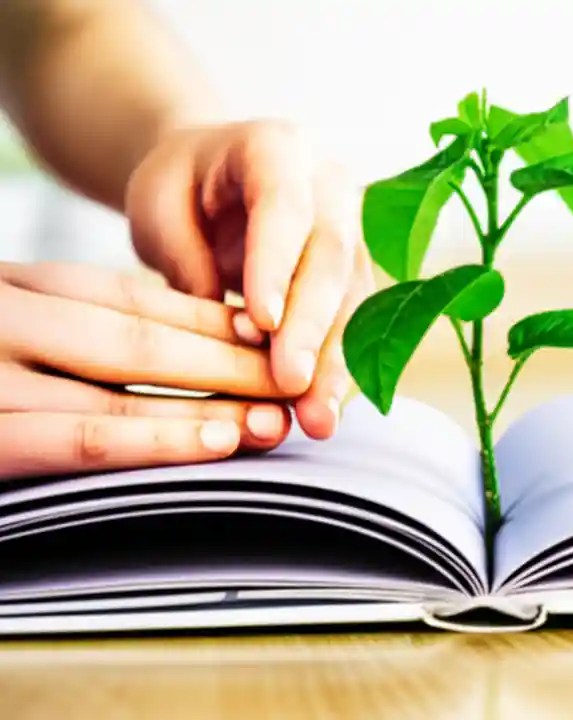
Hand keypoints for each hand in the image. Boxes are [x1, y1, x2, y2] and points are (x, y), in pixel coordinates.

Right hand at [0, 262, 292, 480]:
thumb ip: (64, 334)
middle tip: (296, 383)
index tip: (274, 338)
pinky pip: (80, 441)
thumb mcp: (10, 333)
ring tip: (276, 421)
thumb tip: (184, 354)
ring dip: (209, 408)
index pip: (126, 298)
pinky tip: (217, 443)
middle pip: (136, 339)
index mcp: (9, 288)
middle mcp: (0, 321)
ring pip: (120, 393)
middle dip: (227, 364)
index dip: (208, 322)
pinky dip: (156, 441)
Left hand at [124, 121, 372, 437]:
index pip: (284, 207)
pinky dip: (343, 370)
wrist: (214, 175)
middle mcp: (332, 184)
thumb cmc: (179, 188)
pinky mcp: (361, 271)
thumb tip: (234, 335)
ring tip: (318, 418)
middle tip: (290, 384)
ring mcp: (356, 228)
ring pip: (357, 297)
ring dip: (339, 362)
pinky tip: (328, 410)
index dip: (277, 266)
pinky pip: (361, 322)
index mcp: (277, 147)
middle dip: (314, 327)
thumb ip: (188, 259)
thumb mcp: (158, 207)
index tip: (261, 324)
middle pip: (332, 257)